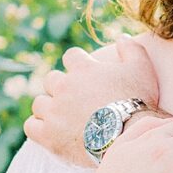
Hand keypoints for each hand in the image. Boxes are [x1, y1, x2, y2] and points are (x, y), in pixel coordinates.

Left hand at [24, 36, 161, 165]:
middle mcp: (63, 86)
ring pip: (40, 103)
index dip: (78, 63)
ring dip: (49, 107)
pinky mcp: (48, 135)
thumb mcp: (142, 68)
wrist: (129, 135)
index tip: (86, 74)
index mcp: (82, 68)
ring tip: (62, 117)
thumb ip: (131, 48)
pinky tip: (49, 131)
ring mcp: (54, 111)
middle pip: (51, 79)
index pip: (71, 56)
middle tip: (75, 99)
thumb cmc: (137, 101)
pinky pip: (31, 126)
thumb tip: (121, 37)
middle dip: (60, 86)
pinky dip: (38, 127)